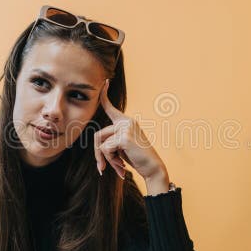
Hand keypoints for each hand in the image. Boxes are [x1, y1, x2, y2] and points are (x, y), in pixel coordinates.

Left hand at [94, 80, 169, 194]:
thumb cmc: (138, 159)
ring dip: (105, 158)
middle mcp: (126, 122)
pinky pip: (105, 149)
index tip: (105, 82)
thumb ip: (112, 141)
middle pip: (98, 135)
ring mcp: (126, 128)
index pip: (111, 108)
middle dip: (98, 154)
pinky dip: (111, 160)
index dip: (104, 96)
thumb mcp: (122, 147)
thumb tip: (97, 144)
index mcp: (126, 122)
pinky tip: (122, 165)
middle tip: (102, 168)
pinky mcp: (124, 137)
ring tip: (118, 166)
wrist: (153, 168)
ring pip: (100, 143)